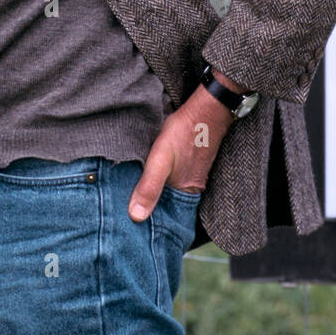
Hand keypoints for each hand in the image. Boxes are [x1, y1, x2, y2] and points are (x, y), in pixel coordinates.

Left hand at [128, 73, 238, 220]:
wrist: (207, 108)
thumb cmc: (184, 132)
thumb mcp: (160, 160)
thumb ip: (149, 187)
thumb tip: (136, 217)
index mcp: (187, 192)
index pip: (165, 217)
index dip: (149, 221)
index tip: (131, 226)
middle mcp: (193, 188)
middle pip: (168, 204)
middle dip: (151, 208)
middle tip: (128, 212)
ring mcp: (194, 174)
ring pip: (171, 190)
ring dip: (156, 193)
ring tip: (134, 196)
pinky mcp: (192, 162)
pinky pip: (175, 178)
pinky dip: (164, 180)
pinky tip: (152, 175)